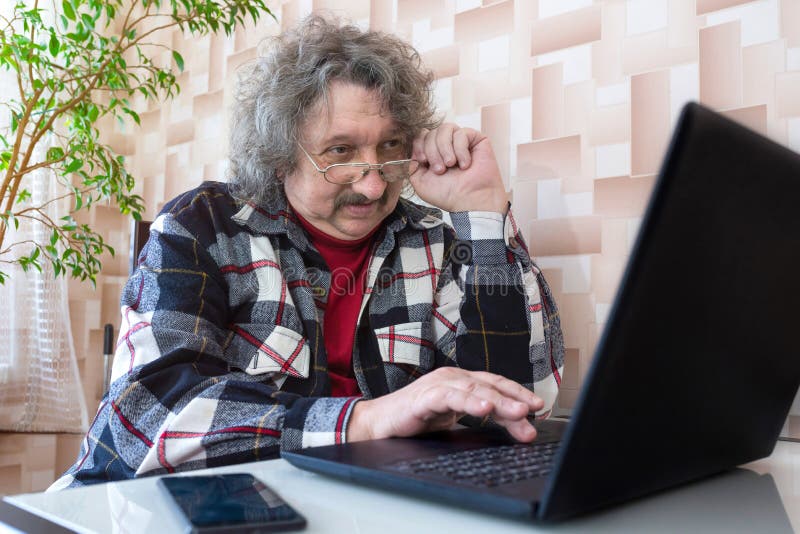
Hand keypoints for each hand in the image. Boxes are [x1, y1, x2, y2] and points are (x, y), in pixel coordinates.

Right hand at [347, 367, 542, 442]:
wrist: (378, 425)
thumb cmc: (414, 421)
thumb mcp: (453, 421)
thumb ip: (477, 420)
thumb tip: (511, 429)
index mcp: (460, 382)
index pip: (495, 384)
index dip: (517, 393)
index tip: (538, 407)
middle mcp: (452, 378)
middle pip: (490, 386)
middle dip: (514, 400)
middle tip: (534, 413)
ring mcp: (438, 385)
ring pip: (474, 389)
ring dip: (498, 401)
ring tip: (518, 411)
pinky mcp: (424, 397)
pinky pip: (450, 397)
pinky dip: (468, 402)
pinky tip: (483, 409)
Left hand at [409, 123, 507, 212]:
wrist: (469, 201)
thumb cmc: (447, 195)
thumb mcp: (419, 182)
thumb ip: (412, 165)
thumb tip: (412, 152)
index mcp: (432, 153)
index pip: (421, 135)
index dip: (419, 145)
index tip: (423, 160)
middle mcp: (446, 145)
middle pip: (431, 132)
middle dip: (432, 151)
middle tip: (440, 169)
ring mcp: (461, 141)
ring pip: (445, 128)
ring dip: (445, 148)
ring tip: (451, 164)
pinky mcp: (476, 139)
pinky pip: (461, 133)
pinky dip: (460, 149)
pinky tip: (465, 164)